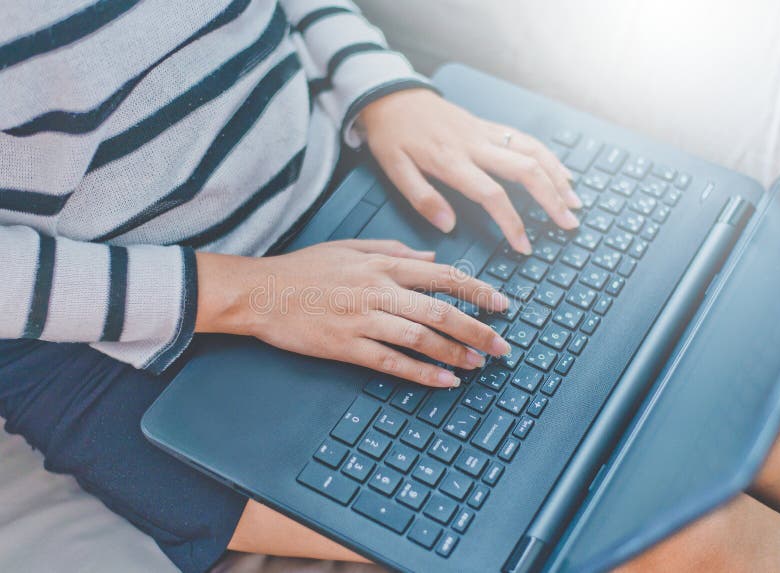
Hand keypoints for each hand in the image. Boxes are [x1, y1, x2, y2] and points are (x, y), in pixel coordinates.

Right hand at [195, 240, 511, 387]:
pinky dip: (421, 373)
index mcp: (381, 263)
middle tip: (502, 346)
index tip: (502, 304)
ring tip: (478, 365)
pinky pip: (391, 361)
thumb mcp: (350, 247)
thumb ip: (393, 249)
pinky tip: (444, 381)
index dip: (477, 290)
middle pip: (440, 309)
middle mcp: (377, 289)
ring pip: (420, 336)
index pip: (442, 275)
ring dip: (454, 353)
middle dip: (477, 329)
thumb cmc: (304, 269)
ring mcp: (361, 318)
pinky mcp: (345, 346)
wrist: (260, 292)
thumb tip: (432, 257)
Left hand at [358, 89, 580, 253]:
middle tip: (569, 225)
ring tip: (575, 203)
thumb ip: (422, 198)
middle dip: (551, 200)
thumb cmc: (391, 136)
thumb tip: (449, 226)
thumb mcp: (395, 170)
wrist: (392, 95)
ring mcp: (485, 133)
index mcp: (451, 161)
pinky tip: (563, 173)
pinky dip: (549, 157)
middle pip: (525, 170)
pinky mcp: (488, 126)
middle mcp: (475, 145)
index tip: (524, 246)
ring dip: (558, 177)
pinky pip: (526, 140)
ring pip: (532, 152)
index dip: (512, 223)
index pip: (492, 194)